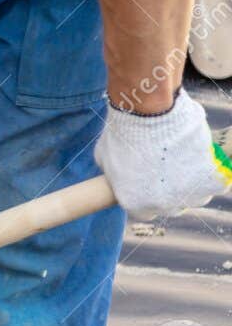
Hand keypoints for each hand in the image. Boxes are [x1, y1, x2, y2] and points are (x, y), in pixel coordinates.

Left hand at [95, 91, 231, 219]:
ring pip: (198, 198)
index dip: (150, 198)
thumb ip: (114, 174)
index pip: (146, 212)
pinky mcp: (208, 178)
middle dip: (173, 192)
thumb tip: (117, 173)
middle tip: (174, 173)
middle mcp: (162, 205)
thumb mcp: (106, 159)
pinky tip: (210, 164)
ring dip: (196, 185)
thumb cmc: (125, 132)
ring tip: (191, 166)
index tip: (155, 186)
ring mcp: (187, 194)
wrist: (150, 113)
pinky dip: (217, 175)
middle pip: (173, 207)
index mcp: (134, 204)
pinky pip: (219, 183)